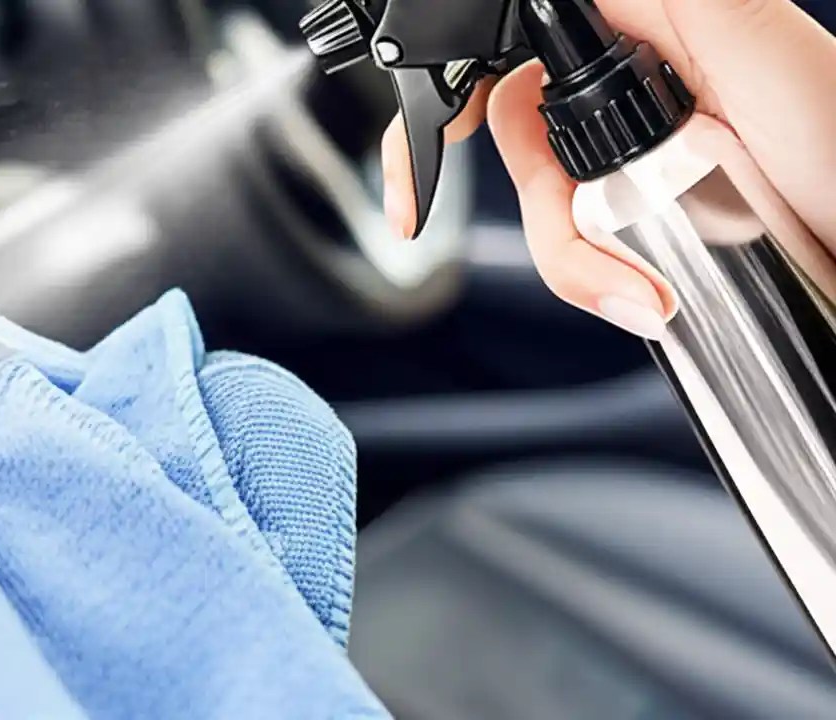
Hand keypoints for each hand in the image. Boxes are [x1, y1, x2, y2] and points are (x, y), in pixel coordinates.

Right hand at [382, 0, 835, 337]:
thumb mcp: (755, 42)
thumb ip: (650, 1)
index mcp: (647, 17)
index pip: (512, 38)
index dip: (446, 90)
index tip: (420, 158)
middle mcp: (639, 70)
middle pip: (514, 129)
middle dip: (542, 210)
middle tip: (582, 256)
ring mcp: (645, 140)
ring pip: (548, 195)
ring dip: (576, 258)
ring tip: (643, 298)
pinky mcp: (655, 201)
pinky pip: (586, 233)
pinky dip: (594, 272)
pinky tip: (640, 293)